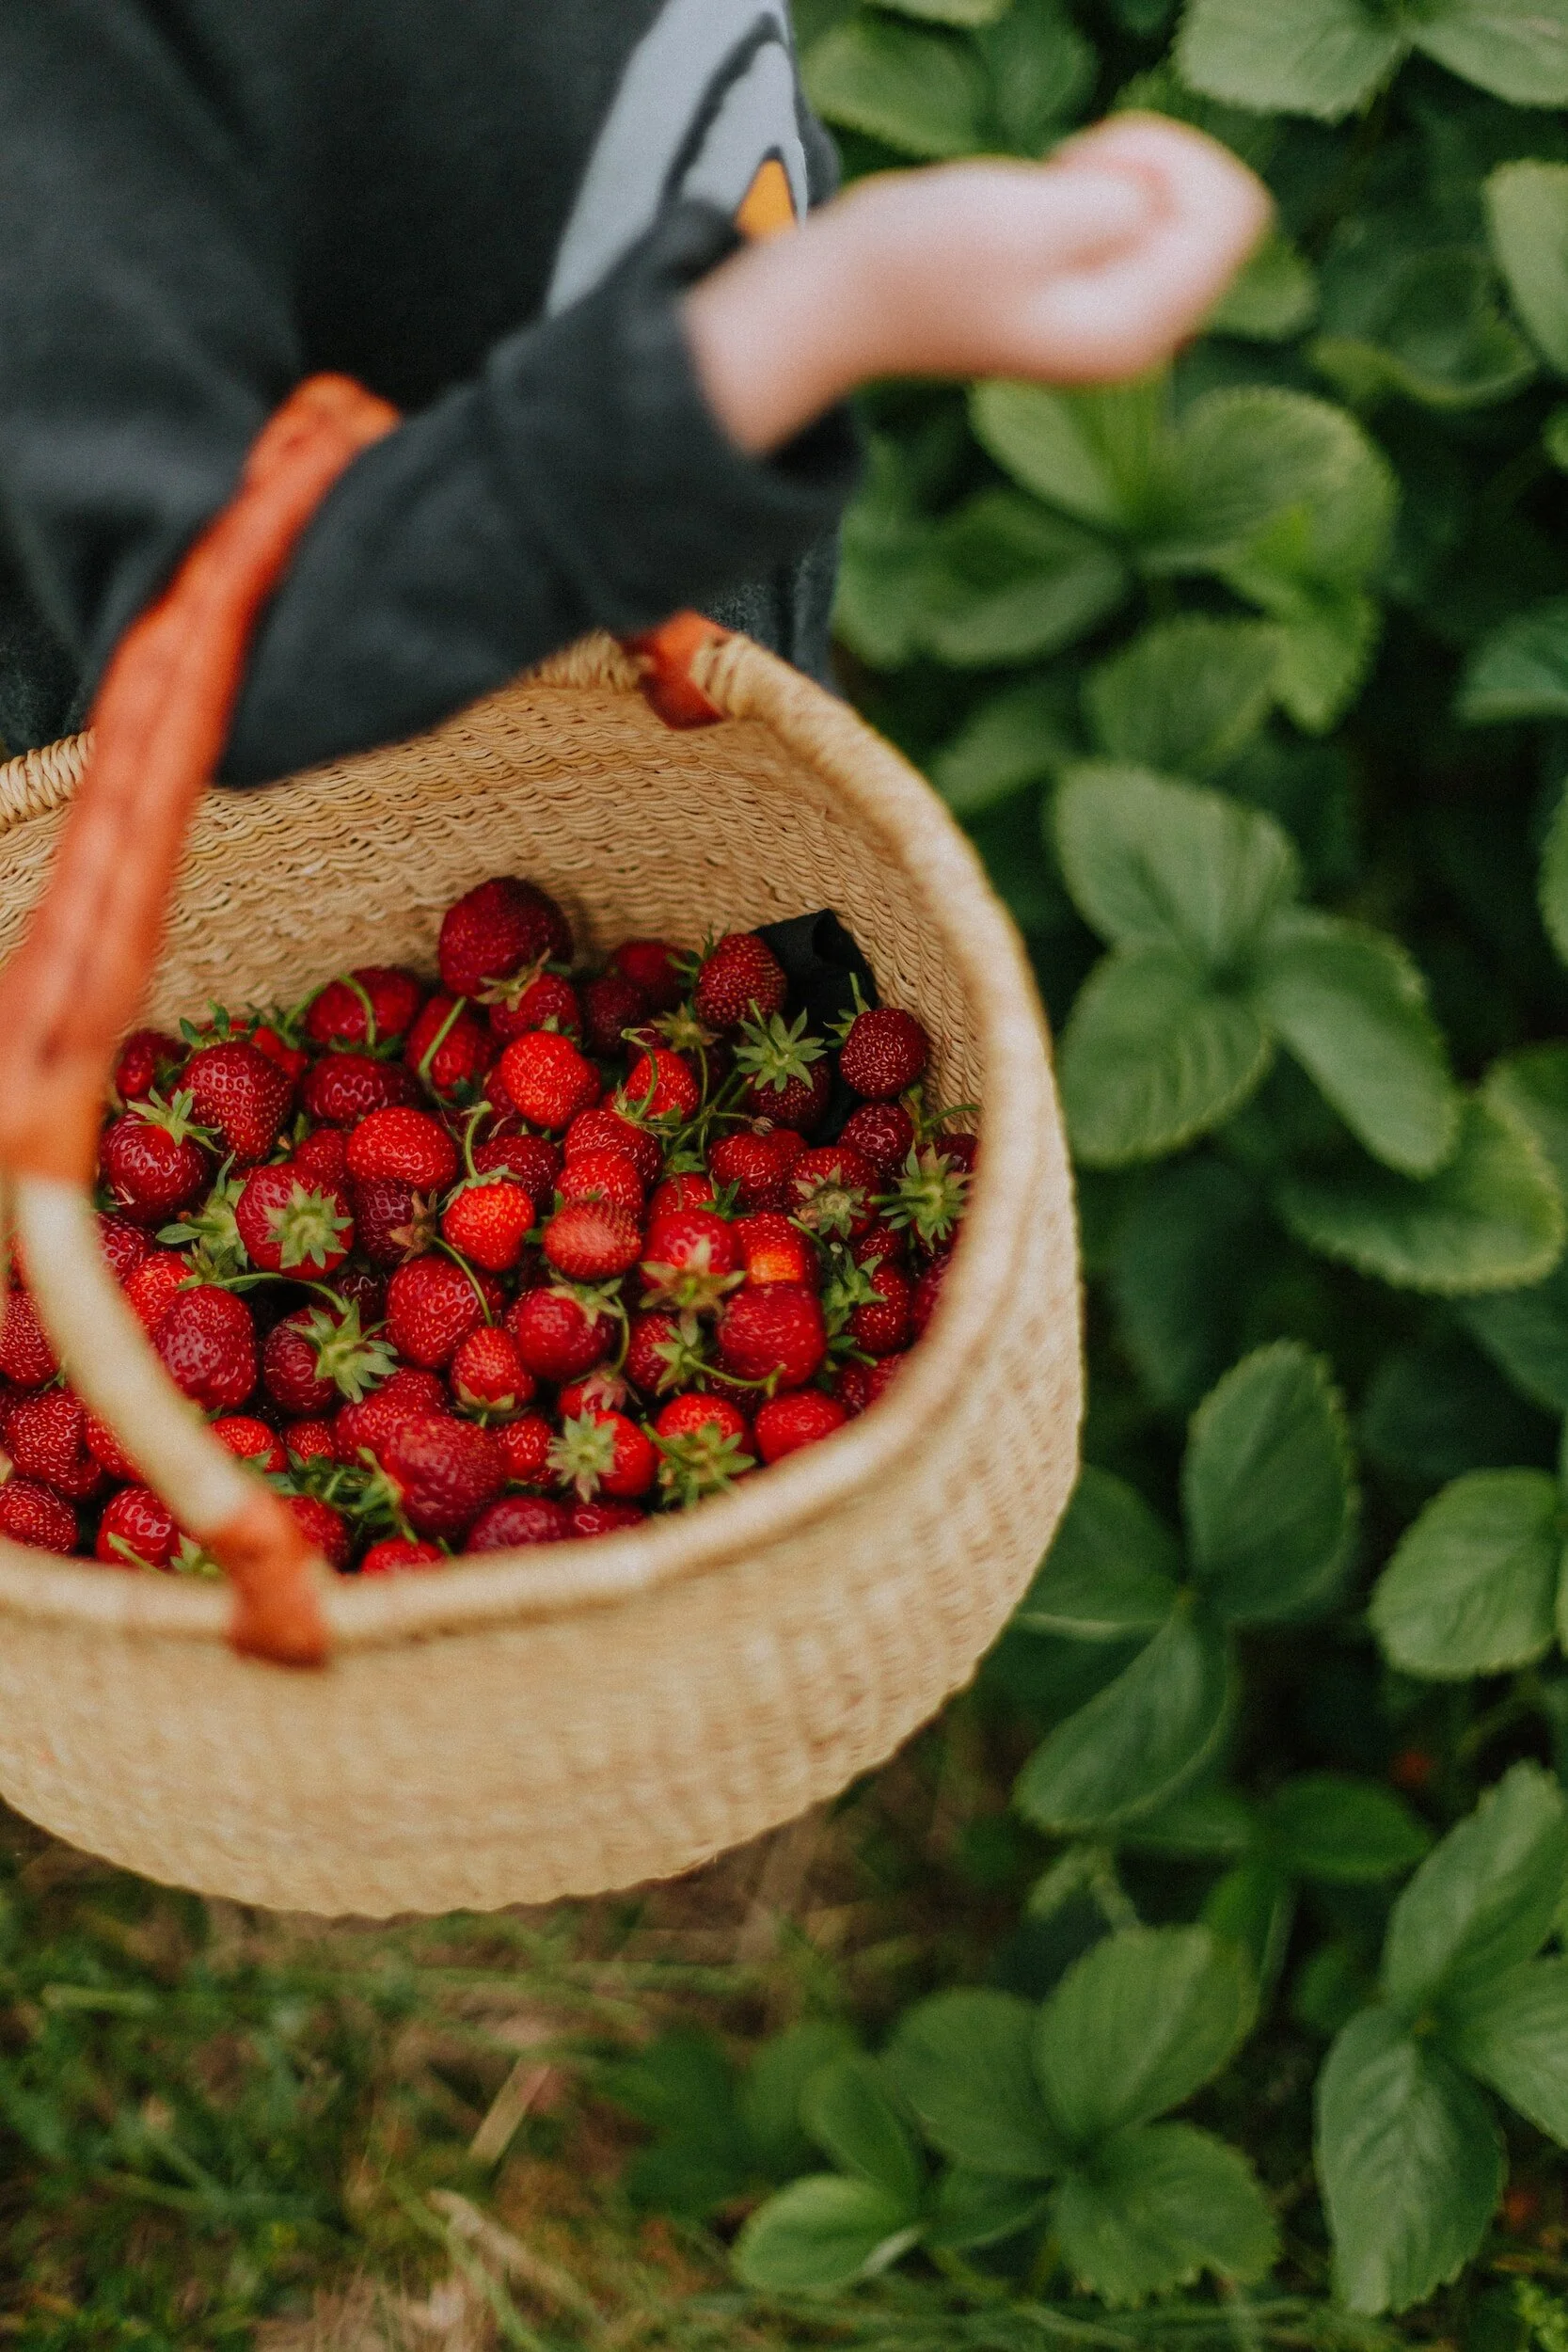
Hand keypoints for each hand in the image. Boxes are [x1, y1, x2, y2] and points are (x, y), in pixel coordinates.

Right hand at [684, 114, 1270, 453]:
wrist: (847, 296)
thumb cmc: (923, 260)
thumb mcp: (1030, 215)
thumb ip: (1119, 204)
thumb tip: (1153, 203)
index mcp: (1135, 329)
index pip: (1230, 213)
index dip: (1172, 157)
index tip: (1089, 163)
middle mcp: (1138, 333)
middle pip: (1215, 206)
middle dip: (1151, 162)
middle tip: (1064, 174)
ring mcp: (1113, 312)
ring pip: (1176, 202)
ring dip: (1117, 169)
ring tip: (1043, 190)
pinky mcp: (1086, 285)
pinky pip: (1136, 209)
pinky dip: (1096, 182)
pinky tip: (1040, 201)